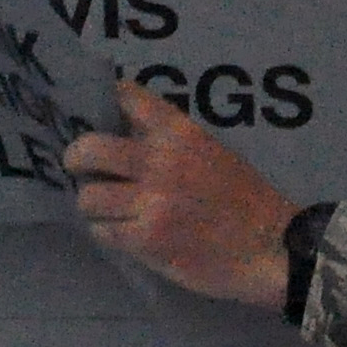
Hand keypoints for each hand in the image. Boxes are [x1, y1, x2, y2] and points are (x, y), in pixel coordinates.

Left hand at [69, 80, 297, 306]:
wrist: (270, 248)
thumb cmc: (245, 202)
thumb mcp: (214, 153)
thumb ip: (173, 143)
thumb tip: (127, 133)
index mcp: (181, 133)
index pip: (127, 98)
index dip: (104, 103)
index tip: (97, 115)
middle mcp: (160, 161)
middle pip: (90, 148)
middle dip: (76, 158)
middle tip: (79, 167)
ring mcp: (150, 202)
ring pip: (89, 197)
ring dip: (92, 204)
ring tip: (105, 210)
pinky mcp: (146, 238)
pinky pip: (103, 231)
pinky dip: (106, 233)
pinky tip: (121, 233)